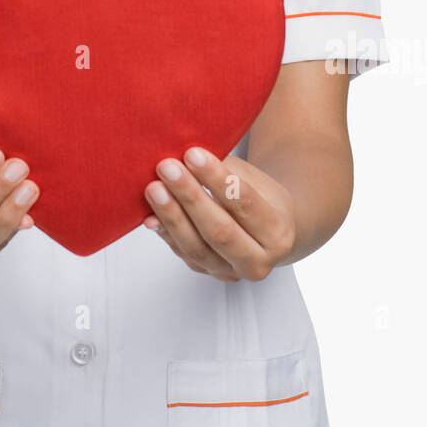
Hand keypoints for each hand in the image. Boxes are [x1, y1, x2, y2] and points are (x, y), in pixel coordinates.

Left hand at [142, 146, 296, 281]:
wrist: (263, 229)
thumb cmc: (258, 195)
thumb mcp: (252, 178)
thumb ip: (225, 170)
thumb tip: (185, 154)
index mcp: (278, 234)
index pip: (244, 203)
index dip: (216, 178)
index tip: (192, 154)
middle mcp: (257, 261)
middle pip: (220, 231)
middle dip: (190, 197)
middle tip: (167, 168)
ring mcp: (229, 272)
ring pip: (196, 247)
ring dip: (171, 216)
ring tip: (153, 187)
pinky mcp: (205, 272)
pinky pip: (181, 252)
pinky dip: (164, 232)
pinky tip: (149, 215)